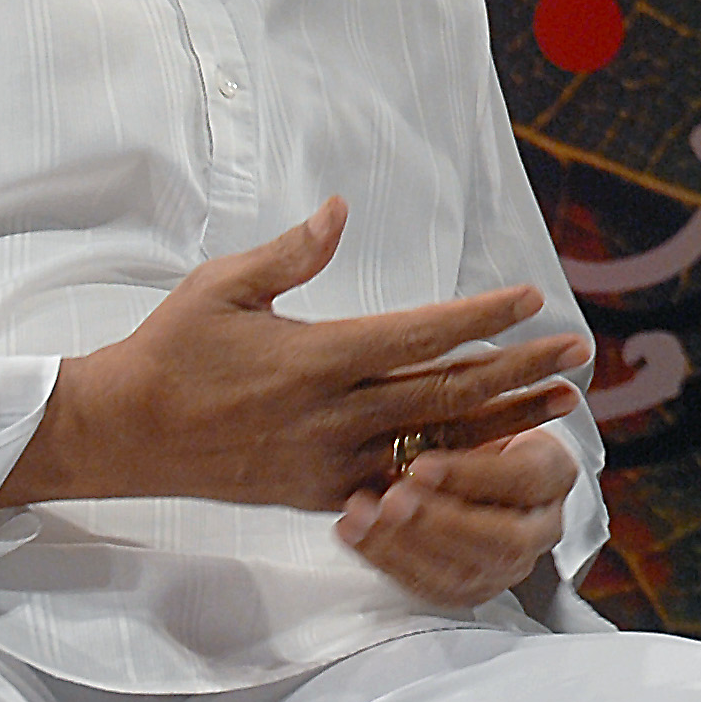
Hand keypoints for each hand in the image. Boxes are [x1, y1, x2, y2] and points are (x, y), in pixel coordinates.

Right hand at [0, 198, 589, 511]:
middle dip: (520, 370)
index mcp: (316, 356)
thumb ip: (292, 251)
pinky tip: (496, 458)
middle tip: (579, 352)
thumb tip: (341, 208)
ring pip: (436, 443)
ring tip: (562, 405)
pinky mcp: (320, 494)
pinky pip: (401, 484)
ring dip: (505, 421)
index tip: (532, 298)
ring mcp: (329, 461)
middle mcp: (333, 413)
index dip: (482, 318)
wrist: (121, 435)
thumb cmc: (171, 350)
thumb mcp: (224, 285)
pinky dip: (453, 470)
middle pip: (446, 392)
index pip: (420, 336)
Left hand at [338, 424, 578, 606]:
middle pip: (501, 538)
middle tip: (391, 499)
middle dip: (439, 522)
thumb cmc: (479, 429)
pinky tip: (353, 532)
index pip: (522, 480)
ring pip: (464, 572)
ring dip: (405, 544)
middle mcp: (541, 528)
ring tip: (361, 515)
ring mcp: (507, 567)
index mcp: (554, 474)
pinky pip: (429, 587)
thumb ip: (469, 416)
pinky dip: (384, 558)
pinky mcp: (470, 590)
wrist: (478, 470)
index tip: (421, 464)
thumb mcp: (484, 412)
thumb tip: (443, 394)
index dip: (471, 476)